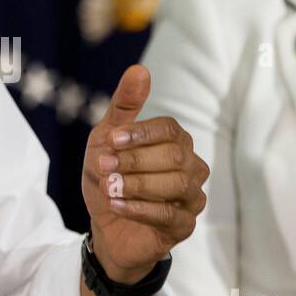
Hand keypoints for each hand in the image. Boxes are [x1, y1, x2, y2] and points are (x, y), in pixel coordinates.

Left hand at [82, 65, 208, 281]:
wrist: (104, 225)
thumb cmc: (109, 177)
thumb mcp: (106, 140)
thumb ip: (123, 107)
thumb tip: (139, 70)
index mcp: (175, 142)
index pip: (170, 129)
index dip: (141, 133)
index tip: (111, 139)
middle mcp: (191, 166)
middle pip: (174, 157)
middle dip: (135, 160)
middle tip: (104, 165)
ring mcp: (192, 197)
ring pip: (176, 185)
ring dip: (137, 185)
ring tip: (109, 187)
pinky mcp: (185, 226)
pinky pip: (170, 216)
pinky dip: (139, 209)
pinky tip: (116, 205)